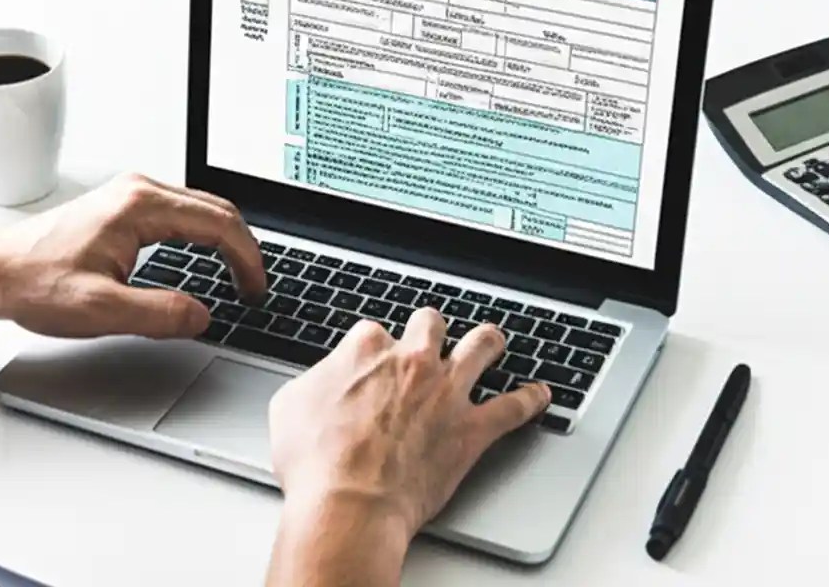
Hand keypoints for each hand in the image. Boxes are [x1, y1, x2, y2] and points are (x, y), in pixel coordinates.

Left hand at [0, 173, 265, 338]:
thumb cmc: (35, 281)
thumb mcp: (101, 310)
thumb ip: (159, 315)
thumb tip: (202, 316)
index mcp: (140, 205)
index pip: (219, 223)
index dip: (247, 259)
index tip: (255, 289)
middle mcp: (138, 190)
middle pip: (216, 209)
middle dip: (243, 249)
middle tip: (253, 288)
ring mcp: (130, 194)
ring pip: (201, 209)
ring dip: (225, 241)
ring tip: (236, 277)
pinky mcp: (123, 206)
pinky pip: (181, 213)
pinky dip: (204, 236)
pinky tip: (204, 260)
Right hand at [268, 309, 551, 538]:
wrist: (349, 504)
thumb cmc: (315, 464)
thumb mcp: (289, 408)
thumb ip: (312, 382)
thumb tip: (319, 381)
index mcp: (364, 350)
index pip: (373, 332)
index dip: (374, 348)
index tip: (373, 361)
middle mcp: (411, 361)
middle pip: (430, 324)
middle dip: (430, 329)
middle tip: (430, 338)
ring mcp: (446, 391)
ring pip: (481, 346)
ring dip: (488, 343)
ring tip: (493, 342)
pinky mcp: (472, 428)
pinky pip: (514, 406)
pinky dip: (531, 399)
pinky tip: (539, 395)